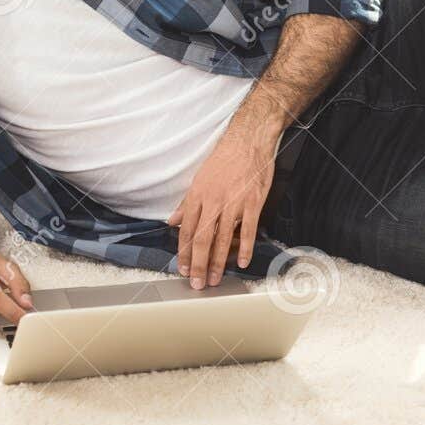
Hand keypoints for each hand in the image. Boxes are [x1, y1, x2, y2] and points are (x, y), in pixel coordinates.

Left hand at [168, 123, 276, 287]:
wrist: (248, 141)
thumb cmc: (225, 159)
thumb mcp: (199, 179)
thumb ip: (186, 204)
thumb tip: (172, 221)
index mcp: (197, 196)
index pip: (187, 230)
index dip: (184, 253)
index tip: (183, 269)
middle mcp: (213, 201)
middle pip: (202, 239)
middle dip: (198, 265)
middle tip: (197, 283)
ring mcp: (233, 203)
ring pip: (222, 239)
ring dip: (218, 263)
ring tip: (215, 278)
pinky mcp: (252, 203)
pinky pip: (247, 230)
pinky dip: (245, 248)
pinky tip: (243, 262)